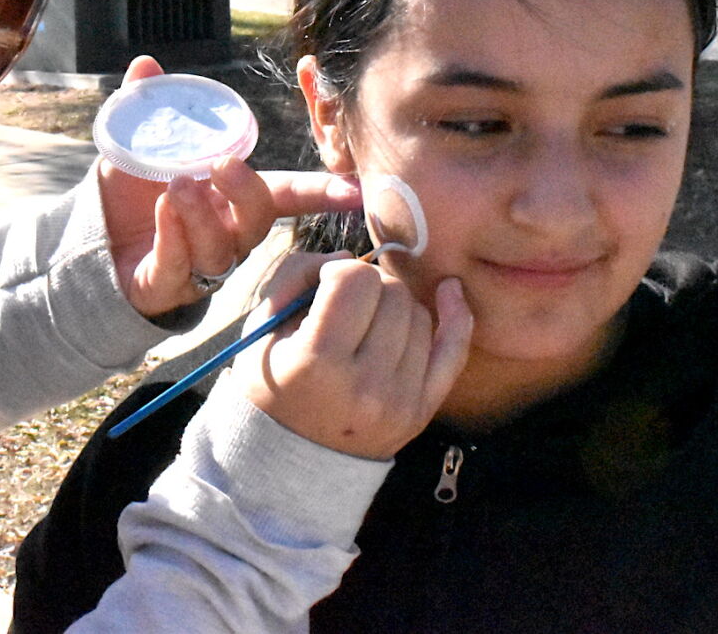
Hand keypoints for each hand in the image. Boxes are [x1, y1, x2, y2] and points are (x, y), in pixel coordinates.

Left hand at [99, 56, 362, 318]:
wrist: (95, 242)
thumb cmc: (133, 194)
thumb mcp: (136, 144)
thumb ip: (147, 108)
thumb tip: (145, 65)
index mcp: (234, 197)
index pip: (288, 193)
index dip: (322, 191)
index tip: (355, 191)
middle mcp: (230, 232)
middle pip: (258, 219)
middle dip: (246, 191)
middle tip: (221, 165)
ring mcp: (203, 263)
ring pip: (221, 248)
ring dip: (202, 215)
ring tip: (175, 186)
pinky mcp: (169, 286)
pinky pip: (179, 265)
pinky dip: (173, 237)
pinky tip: (161, 212)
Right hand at [231, 254, 471, 459]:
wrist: (288, 462)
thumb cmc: (269, 384)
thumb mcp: (261, 326)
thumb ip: (297, 273)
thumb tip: (350, 257)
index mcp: (317, 362)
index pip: (355, 280)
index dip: (339, 271)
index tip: (325, 285)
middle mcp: (364, 385)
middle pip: (392, 294)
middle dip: (369, 287)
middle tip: (346, 306)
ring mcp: (399, 402)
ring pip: (419, 315)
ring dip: (395, 308)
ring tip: (367, 326)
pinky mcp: (421, 412)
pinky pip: (454, 352)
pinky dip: (456, 318)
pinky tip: (450, 292)